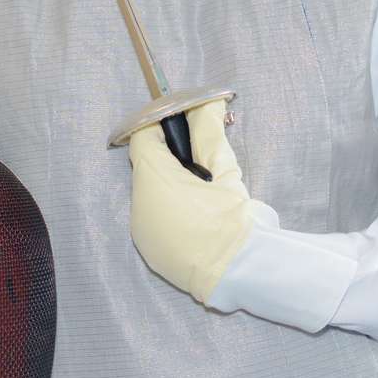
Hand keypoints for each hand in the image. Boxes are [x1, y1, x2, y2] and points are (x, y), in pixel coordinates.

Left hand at [128, 98, 254, 302]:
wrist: (237, 273)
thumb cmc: (233, 218)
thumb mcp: (226, 172)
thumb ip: (211, 135)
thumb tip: (208, 104)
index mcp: (156, 180)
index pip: (144, 139)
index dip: (161, 128)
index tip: (184, 128)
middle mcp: (140, 204)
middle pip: (146, 166)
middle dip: (168, 159)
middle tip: (199, 164)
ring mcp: (141, 230)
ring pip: (148, 193)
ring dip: (168, 185)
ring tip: (200, 193)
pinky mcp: (148, 250)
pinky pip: (152, 217)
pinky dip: (167, 210)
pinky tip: (192, 217)